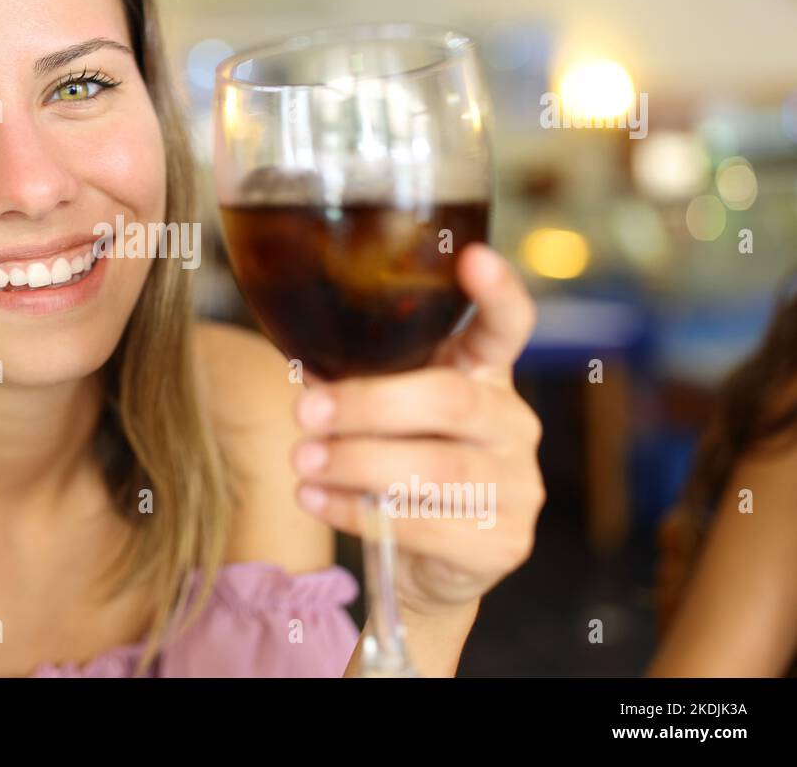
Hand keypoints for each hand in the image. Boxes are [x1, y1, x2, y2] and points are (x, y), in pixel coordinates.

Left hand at [290, 243, 544, 614]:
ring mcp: (519, 485)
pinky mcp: (503, 542)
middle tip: (306, 413)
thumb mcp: (385, 417)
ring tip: (303, 460)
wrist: (433, 564)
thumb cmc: (402, 468)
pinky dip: (356, 510)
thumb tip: (302, 362)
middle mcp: (513, 423)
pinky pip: (423, 523)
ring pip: (434, 469)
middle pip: (451, 401)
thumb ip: (356, 382)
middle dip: (369, 405)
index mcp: (487, 375)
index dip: (497, 292)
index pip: (507, 325)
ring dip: (355, 462)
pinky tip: (315, 498)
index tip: (472, 257)